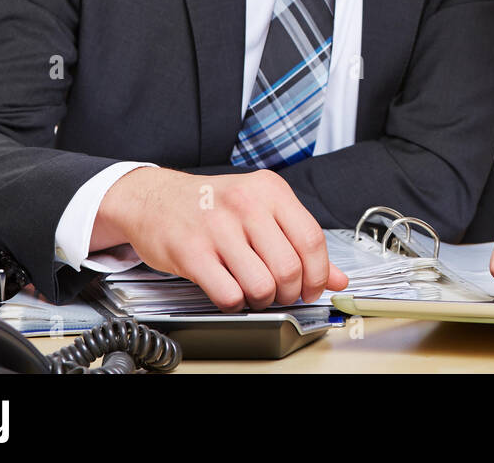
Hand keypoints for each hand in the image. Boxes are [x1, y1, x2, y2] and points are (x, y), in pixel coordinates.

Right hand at [93, 167, 347, 312]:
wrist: (154, 198)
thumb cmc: (212, 205)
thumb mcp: (261, 209)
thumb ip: (300, 240)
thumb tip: (338, 278)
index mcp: (270, 190)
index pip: (312, 239)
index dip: (319, 273)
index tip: (313, 287)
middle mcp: (246, 204)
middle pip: (289, 267)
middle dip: (290, 292)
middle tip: (281, 293)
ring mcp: (217, 228)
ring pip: (261, 285)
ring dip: (263, 300)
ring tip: (255, 292)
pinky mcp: (191, 252)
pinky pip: (229, 294)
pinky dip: (235, 303)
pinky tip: (231, 291)